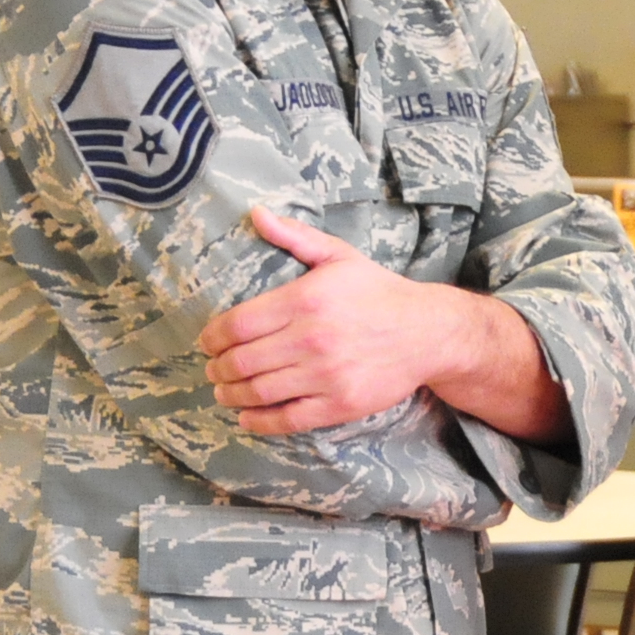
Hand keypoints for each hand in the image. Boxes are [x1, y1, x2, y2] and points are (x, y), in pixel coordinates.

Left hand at [202, 206, 569, 439]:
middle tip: (213, 369)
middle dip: (218, 368)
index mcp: (306, 300)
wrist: (428, 333)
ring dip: (231, 394)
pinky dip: (259, 421)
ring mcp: (326, 375)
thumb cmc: (379, 292)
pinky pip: (288, 419)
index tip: (207, 342)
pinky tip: (247, 416)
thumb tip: (255, 213)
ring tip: (223, 391)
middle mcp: (312, 339)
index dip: (213, 337)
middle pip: (242, 361)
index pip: (238, 324)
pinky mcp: (340, 404)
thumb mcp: (339, 256)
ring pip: (259, 391)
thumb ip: (295, 236)